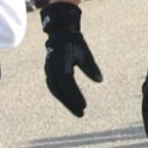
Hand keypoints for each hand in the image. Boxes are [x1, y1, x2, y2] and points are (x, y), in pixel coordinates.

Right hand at [40, 2, 102, 116]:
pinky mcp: (49, 72)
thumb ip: (91, 66)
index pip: (67, 84)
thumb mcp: (85, 52)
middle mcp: (52, 69)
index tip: (84, 106)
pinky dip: (62, 96)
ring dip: (65, 102)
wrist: (60, 33)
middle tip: (82, 114)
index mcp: (61, 63)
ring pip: (55, 90)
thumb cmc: (75, 42)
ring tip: (78, 111)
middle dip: (70, 103)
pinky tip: (70, 102)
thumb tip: (99, 80)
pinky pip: (54, 87)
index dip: (75, 96)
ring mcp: (48, 71)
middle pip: (59, 91)